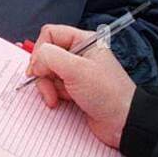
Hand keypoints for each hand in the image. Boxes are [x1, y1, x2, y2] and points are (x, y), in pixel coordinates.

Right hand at [25, 24, 136, 148]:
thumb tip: (35, 61)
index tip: (39, 68)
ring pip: (47, 72)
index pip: (50, 34)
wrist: (122, 122)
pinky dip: (52, 94)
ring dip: (47, 86)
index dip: (40, 51)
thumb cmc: (109, 93)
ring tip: (55, 98)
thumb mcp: (77, 70)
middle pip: (46, 55)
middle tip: (48, 85)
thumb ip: (51, 57)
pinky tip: (59, 102)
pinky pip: (53, 86)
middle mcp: (78, 53)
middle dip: (43, 72)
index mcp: (83, 41)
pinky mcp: (73, 88)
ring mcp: (75, 71)